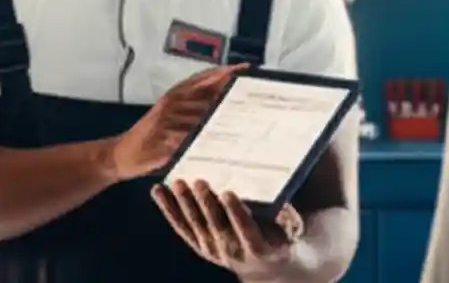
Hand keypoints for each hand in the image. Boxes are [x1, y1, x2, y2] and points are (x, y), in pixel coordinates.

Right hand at [109, 64, 245, 180]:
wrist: (121, 154)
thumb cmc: (152, 135)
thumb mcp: (169, 115)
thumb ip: (193, 107)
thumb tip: (224, 103)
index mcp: (174, 94)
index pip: (203, 79)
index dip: (224, 73)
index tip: (245, 69)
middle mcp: (171, 103)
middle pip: (207, 95)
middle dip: (230, 94)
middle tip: (254, 93)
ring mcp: (167, 122)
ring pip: (202, 117)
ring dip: (223, 118)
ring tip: (249, 120)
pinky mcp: (164, 141)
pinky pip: (189, 140)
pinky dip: (205, 141)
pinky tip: (222, 145)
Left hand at [152, 179, 303, 278]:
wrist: (262, 267)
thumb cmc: (278, 238)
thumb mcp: (289, 230)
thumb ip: (286, 217)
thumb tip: (281, 197)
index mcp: (256, 248)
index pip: (245, 229)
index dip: (236, 212)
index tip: (230, 193)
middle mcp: (230, 251)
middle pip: (216, 226)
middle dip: (207, 203)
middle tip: (200, 182)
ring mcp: (211, 248)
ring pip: (195, 225)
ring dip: (185, 203)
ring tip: (178, 182)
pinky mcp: (197, 243)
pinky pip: (180, 225)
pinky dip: (168, 208)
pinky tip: (158, 191)